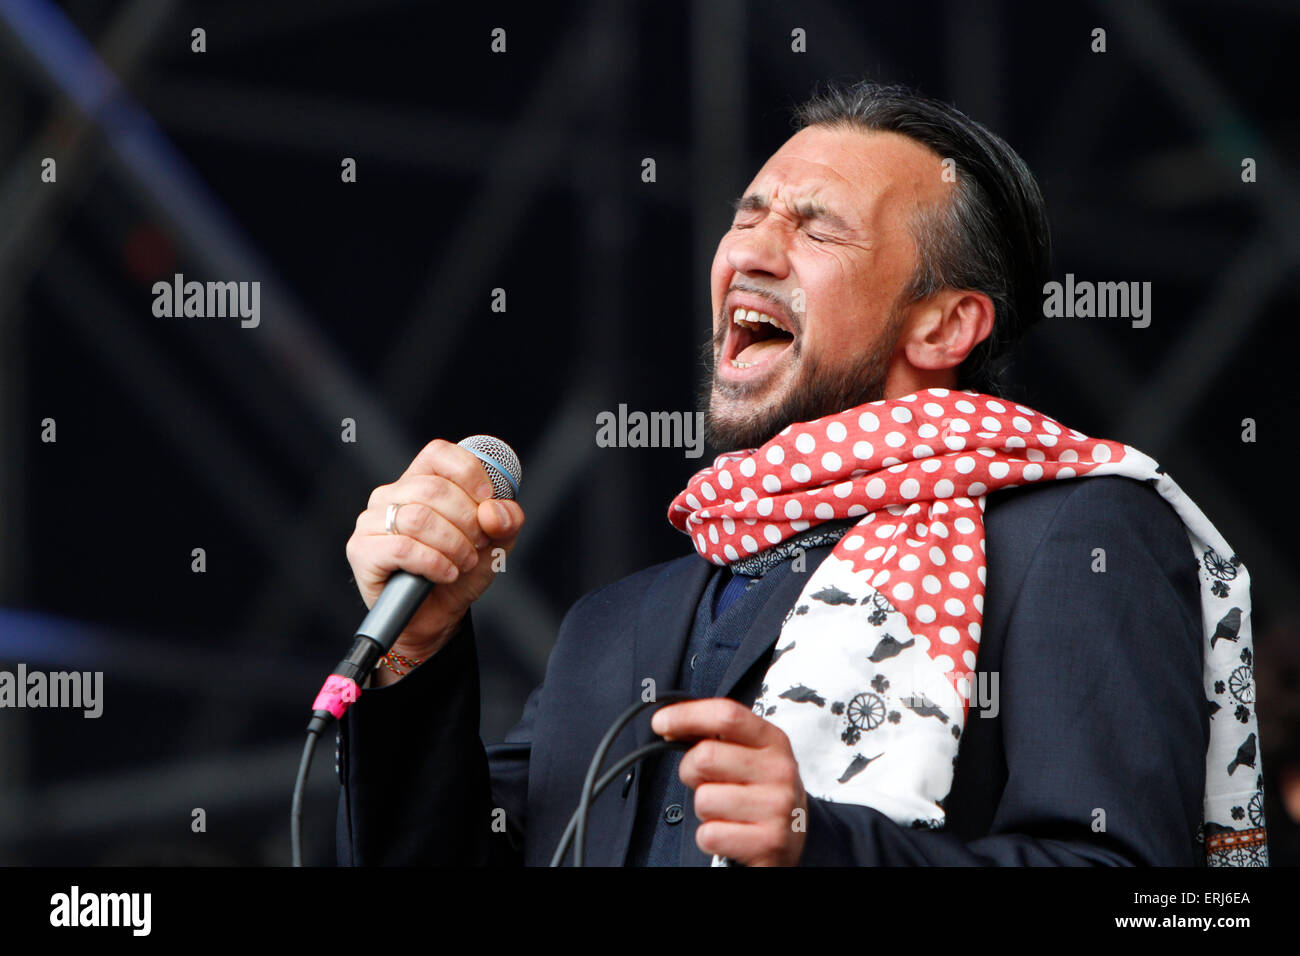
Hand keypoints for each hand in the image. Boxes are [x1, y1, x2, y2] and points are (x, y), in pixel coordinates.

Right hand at [344, 439, 524, 678]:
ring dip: (453, 544)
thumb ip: (506, 520)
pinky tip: (446, 574)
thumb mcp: (496, 543)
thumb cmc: (460, 572)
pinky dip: (434, 563)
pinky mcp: (362, 551)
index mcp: (420, 480)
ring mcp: (372, 522)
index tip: (487, 501)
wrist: (437, 617)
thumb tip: (494, 510)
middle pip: (433, 488)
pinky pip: (402, 548)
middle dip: (467, 520)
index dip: (468, 473)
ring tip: (463, 562)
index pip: (439, 453)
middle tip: (478, 544)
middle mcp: (391, 495)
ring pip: (419, 518)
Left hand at [651, 698, 807, 865]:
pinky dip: (709, 837)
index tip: (661, 722)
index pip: (727, 715)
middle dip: (691, 772)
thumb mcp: (751, 755)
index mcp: (773, 741)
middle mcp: (780, 771)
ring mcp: (777, 807)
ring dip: (703, 809)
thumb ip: (718, 736)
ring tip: (725, 811)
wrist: (796, 839)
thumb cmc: (760, 791)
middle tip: (706, 782)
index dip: (687, 715)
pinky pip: (709, 835)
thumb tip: (669, 725)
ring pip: (703, 799)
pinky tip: (730, 833)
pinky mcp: (769, 842)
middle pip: (705, 757)